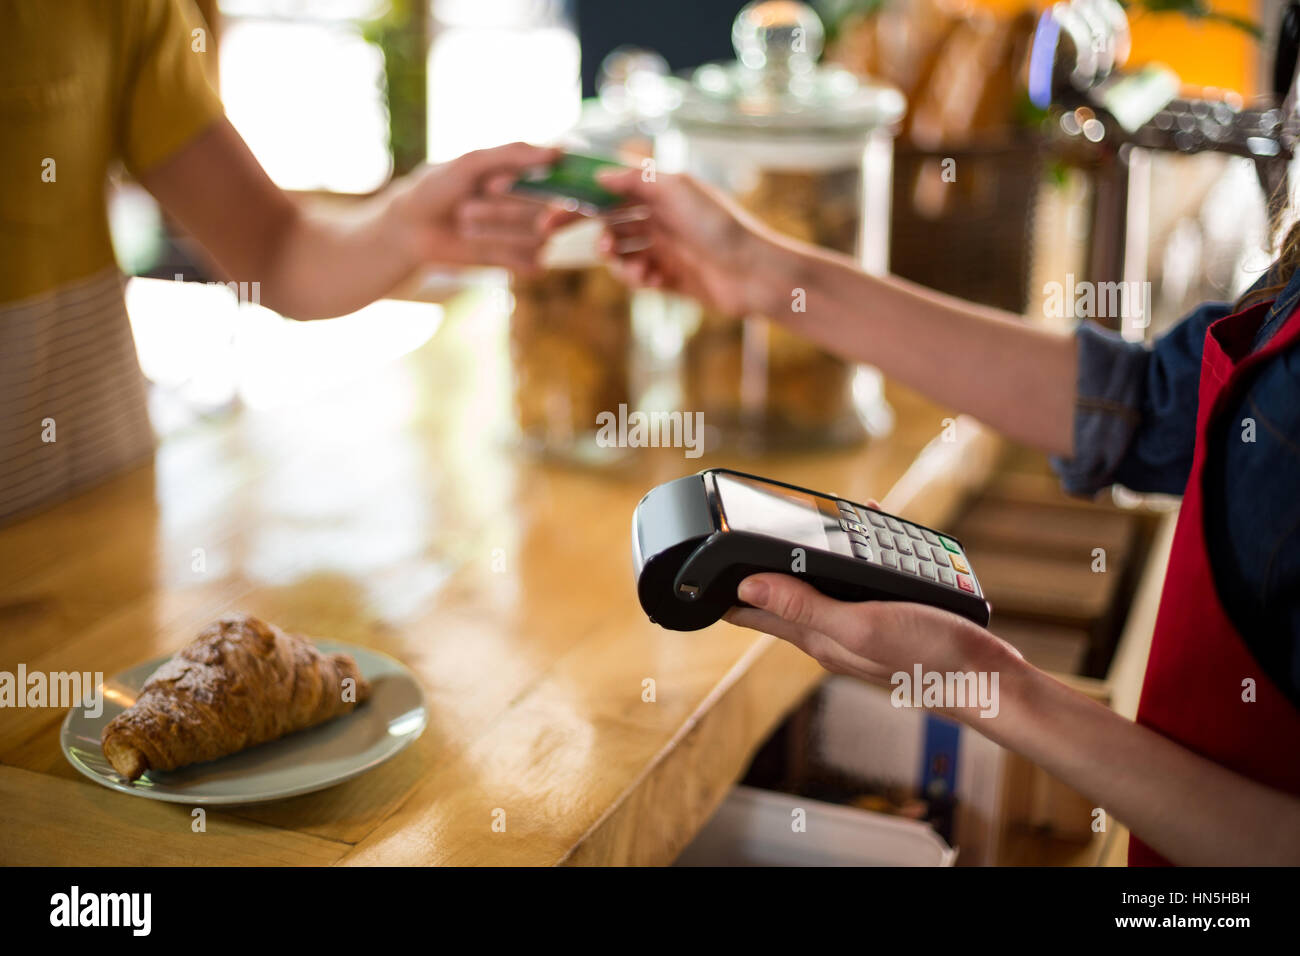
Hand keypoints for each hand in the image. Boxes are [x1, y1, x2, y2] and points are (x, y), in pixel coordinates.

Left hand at [389, 142, 575, 272]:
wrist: (414, 228)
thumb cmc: (440, 186)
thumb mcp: (472, 162)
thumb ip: (515, 155)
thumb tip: (560, 151)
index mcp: (530, 172)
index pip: (558, 180)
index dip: (529, 188)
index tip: (491, 186)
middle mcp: (538, 201)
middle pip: (545, 212)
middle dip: (502, 211)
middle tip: (465, 208)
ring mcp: (532, 231)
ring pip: (539, 238)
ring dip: (499, 232)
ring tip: (466, 223)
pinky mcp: (523, 260)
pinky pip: (532, 262)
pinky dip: (503, 254)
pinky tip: (478, 245)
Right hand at [594, 168, 775, 315]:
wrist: (754, 273)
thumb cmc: (721, 226)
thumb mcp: (678, 191)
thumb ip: (637, 179)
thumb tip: (598, 174)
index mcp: (660, 192)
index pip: (609, 190)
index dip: (580, 199)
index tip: (552, 212)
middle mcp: (660, 218)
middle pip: (610, 222)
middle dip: (594, 234)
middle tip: (583, 244)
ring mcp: (664, 248)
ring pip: (620, 254)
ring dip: (620, 262)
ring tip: (638, 269)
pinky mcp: (670, 278)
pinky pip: (638, 277)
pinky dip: (639, 279)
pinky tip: (654, 280)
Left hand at [722, 503, 1022, 722]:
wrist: (988, 679)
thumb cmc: (928, 656)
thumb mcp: (860, 625)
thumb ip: (805, 607)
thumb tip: (749, 588)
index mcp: (818, 638)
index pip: (756, 614)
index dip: (726, 594)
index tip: (699, 577)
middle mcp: (833, 634)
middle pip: (785, 594)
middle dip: (764, 566)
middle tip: (744, 539)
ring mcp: (860, 627)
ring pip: (823, 583)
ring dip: (812, 555)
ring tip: (800, 528)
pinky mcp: (888, 620)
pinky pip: (859, 582)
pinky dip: (856, 557)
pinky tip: (869, 537)